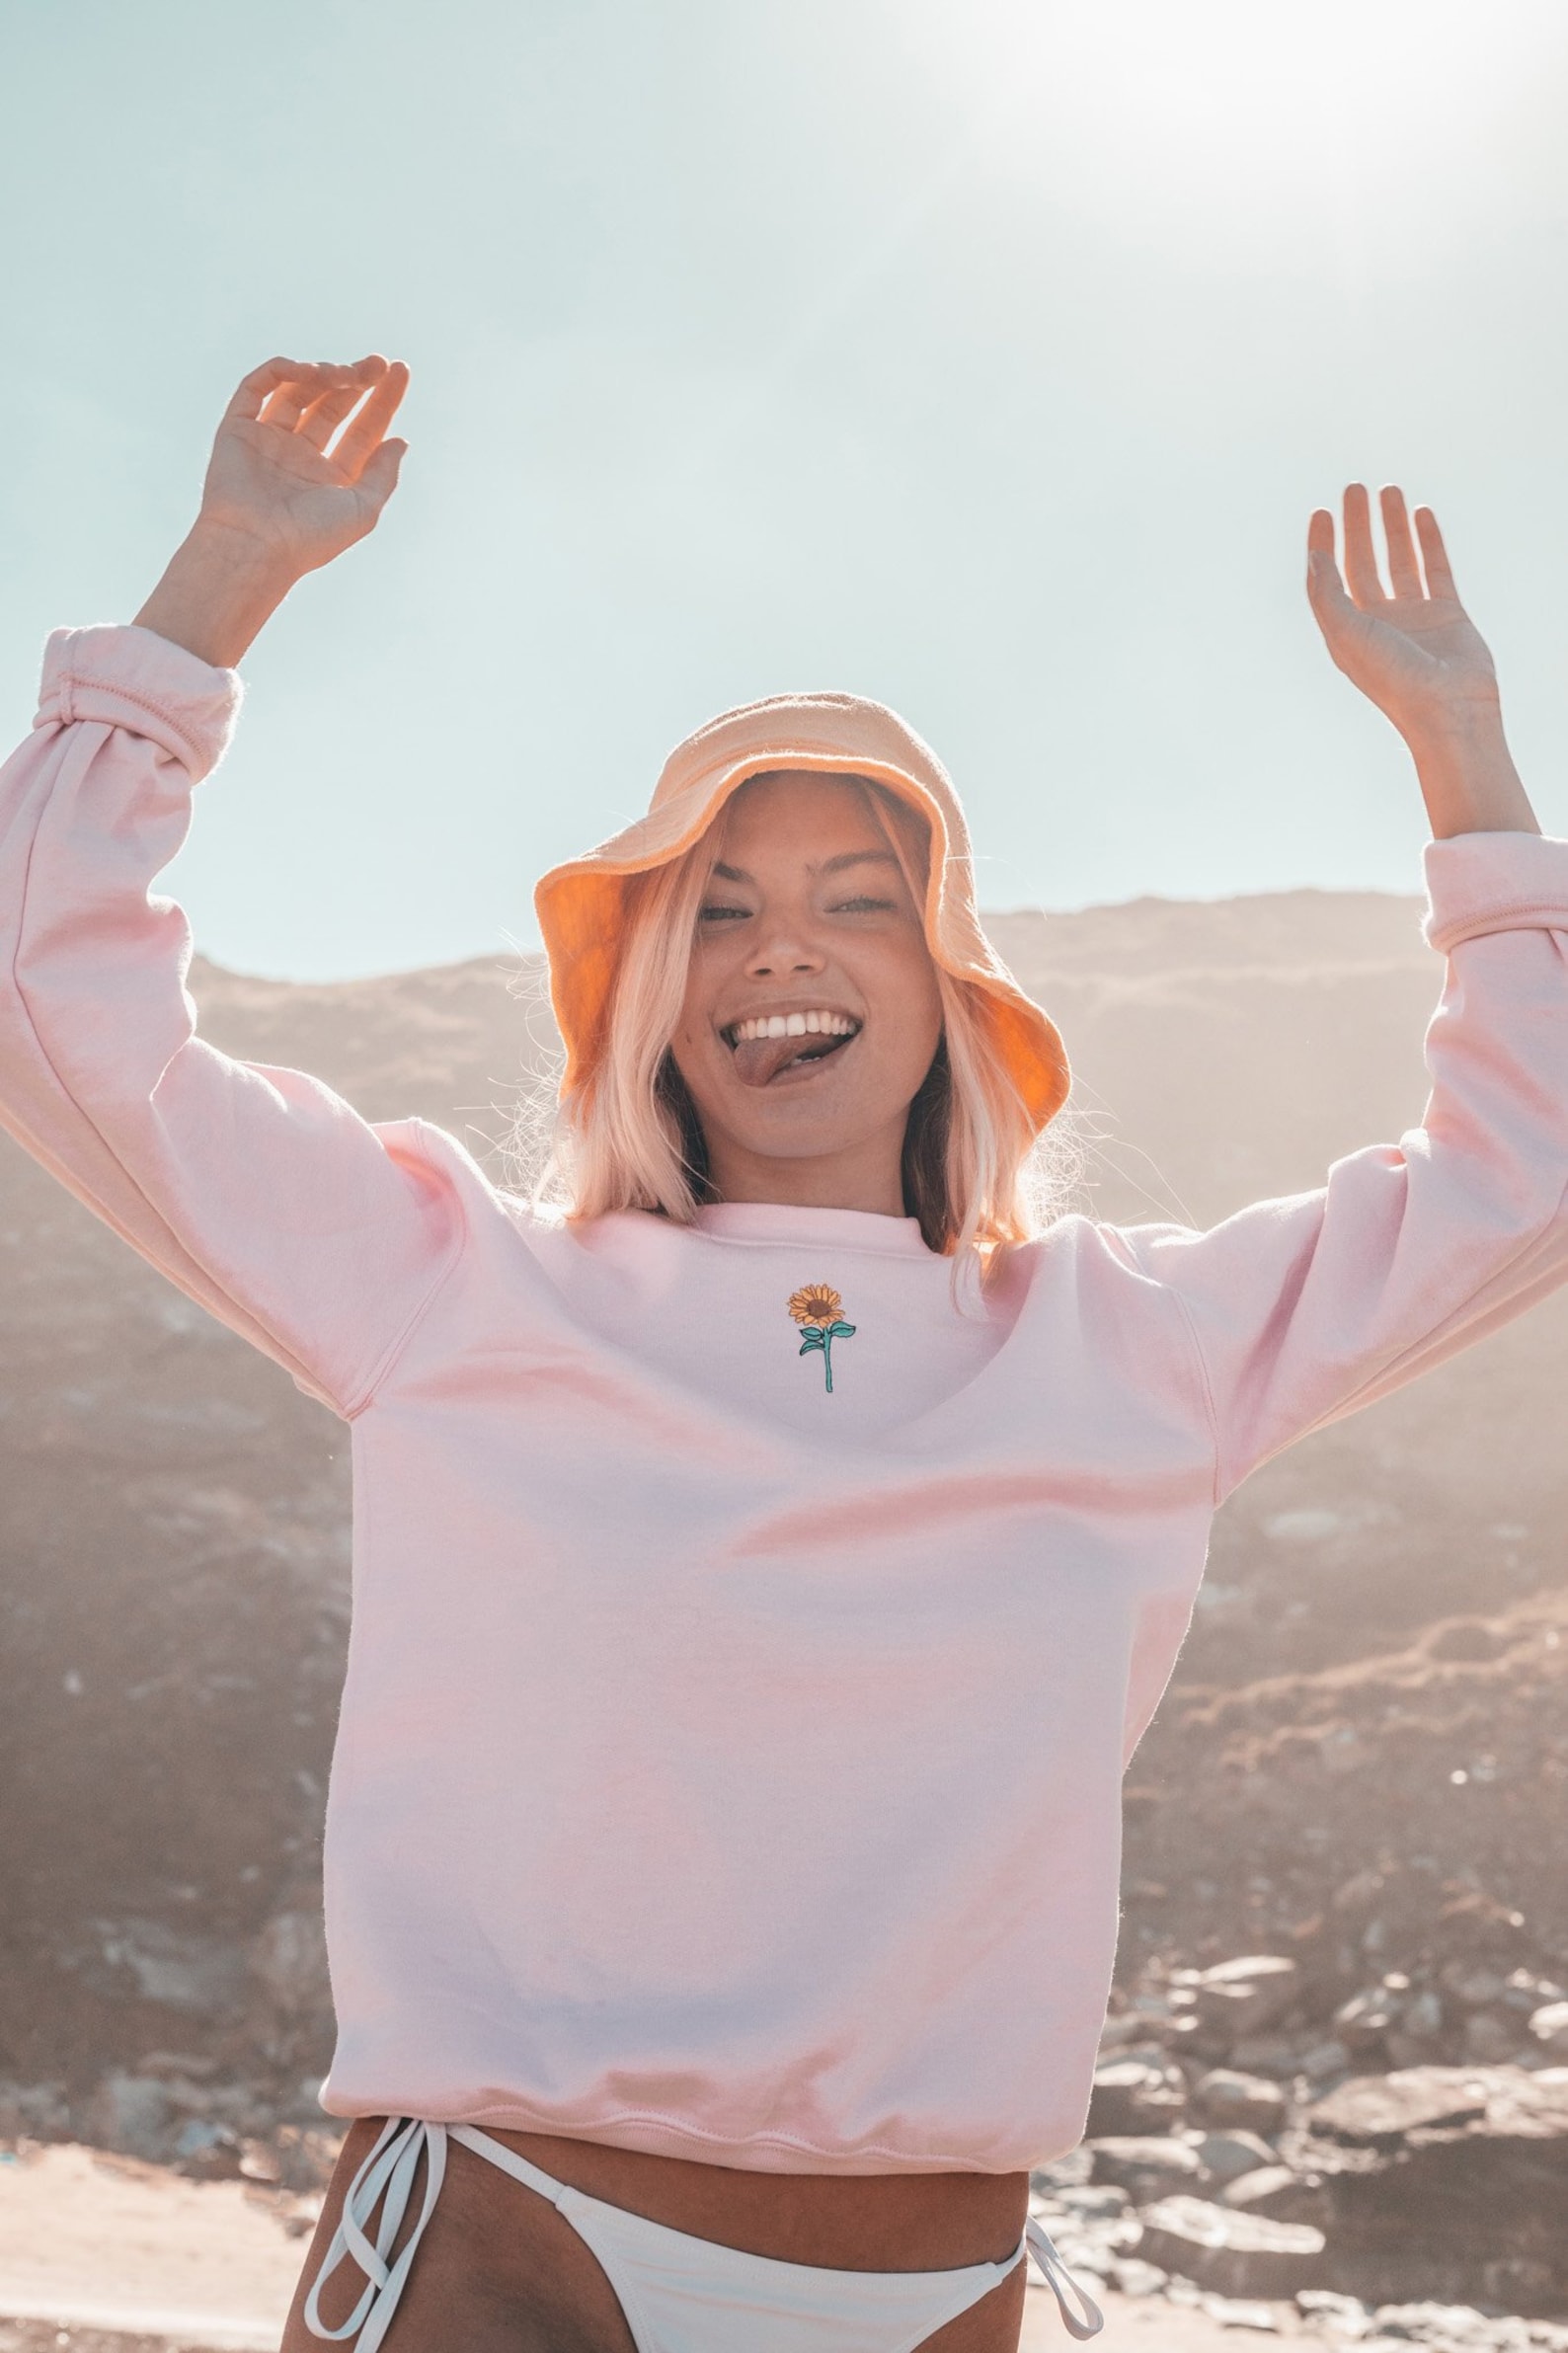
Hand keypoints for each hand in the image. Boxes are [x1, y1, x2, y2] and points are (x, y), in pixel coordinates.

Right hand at [195, 354, 409, 577]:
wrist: (256, 545)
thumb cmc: (311, 538)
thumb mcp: (364, 509)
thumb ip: (384, 474)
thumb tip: (401, 441)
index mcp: (332, 477)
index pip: (363, 429)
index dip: (383, 399)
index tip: (399, 369)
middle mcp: (301, 456)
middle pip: (333, 404)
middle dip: (357, 380)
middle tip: (377, 364)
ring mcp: (269, 440)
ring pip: (299, 391)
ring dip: (324, 374)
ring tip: (344, 373)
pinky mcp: (238, 428)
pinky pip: (258, 387)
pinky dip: (282, 371)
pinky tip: (308, 371)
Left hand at [1306, 484, 1536, 837]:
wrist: (1449, 708)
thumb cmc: (1393, 679)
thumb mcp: (1348, 635)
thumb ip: (1327, 595)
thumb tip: (1314, 557)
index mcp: (1346, 631)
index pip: (1328, 579)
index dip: (1323, 545)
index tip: (1321, 512)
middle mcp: (1377, 622)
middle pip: (1361, 563)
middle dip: (1357, 526)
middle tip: (1354, 489)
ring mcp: (1413, 617)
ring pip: (1398, 560)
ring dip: (1392, 526)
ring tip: (1389, 490)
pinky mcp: (1446, 613)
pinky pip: (1434, 568)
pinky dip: (1428, 541)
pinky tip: (1421, 514)